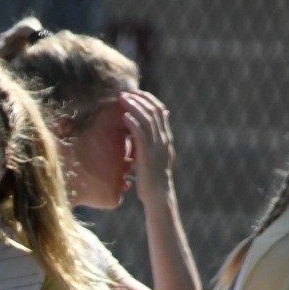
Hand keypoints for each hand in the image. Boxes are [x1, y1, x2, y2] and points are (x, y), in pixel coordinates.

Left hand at [124, 90, 175, 206]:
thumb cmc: (153, 180)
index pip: (160, 112)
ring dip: (134, 106)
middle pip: (154, 111)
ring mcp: (157, 146)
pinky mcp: (147, 155)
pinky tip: (124, 116)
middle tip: (126, 93)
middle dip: (140, 99)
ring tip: (122, 99)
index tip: (137, 93)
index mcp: (166, 139)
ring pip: (147, 119)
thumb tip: (141, 138)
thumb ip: (151, 144)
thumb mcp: (154, 158)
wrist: (158, 196)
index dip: (149, 100)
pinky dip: (132, 122)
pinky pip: (140, 134)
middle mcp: (163, 140)